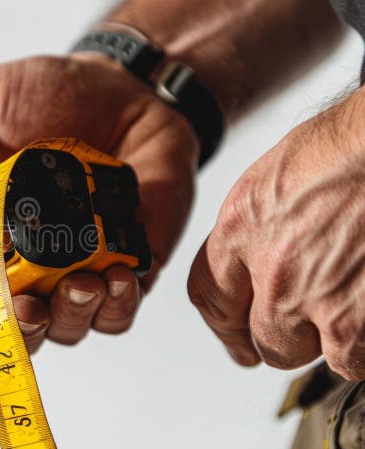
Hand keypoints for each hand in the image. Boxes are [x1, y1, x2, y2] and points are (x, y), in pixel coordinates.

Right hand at [0, 54, 198, 351]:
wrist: (121, 82)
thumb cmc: (42, 94)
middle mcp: (29, 259)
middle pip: (19, 327)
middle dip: (23, 329)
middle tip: (29, 306)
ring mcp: (81, 265)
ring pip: (71, 326)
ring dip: (72, 316)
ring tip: (81, 283)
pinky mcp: (130, 263)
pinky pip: (122, 308)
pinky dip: (118, 305)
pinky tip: (117, 275)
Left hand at [187, 88, 364, 378]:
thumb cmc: (348, 147)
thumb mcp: (276, 177)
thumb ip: (256, 227)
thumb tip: (256, 263)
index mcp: (241, 226)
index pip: (209, 295)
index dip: (223, 322)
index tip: (236, 333)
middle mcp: (270, 268)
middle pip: (255, 335)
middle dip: (275, 336)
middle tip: (295, 332)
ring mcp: (316, 298)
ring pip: (298, 353)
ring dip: (322, 342)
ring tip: (344, 313)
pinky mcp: (358, 321)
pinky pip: (350, 361)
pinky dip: (359, 349)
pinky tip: (364, 317)